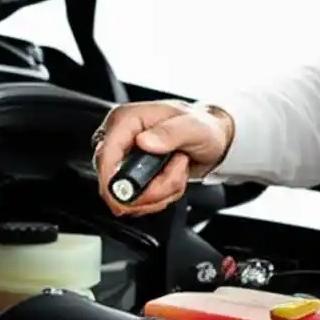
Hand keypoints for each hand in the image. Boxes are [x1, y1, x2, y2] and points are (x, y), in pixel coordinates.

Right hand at [92, 100, 234, 216]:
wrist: (213, 141)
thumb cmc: (202, 128)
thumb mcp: (193, 127)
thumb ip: (170, 133)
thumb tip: (145, 141)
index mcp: (128, 119)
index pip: (106, 153)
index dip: (113, 179)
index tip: (129, 196)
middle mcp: (122, 138)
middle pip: (114, 181)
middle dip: (150, 189)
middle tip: (176, 174)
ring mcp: (126, 158)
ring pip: (128, 196)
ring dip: (159, 192)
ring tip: (177, 170)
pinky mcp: (132, 175)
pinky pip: (137, 200)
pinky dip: (159, 197)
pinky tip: (171, 178)